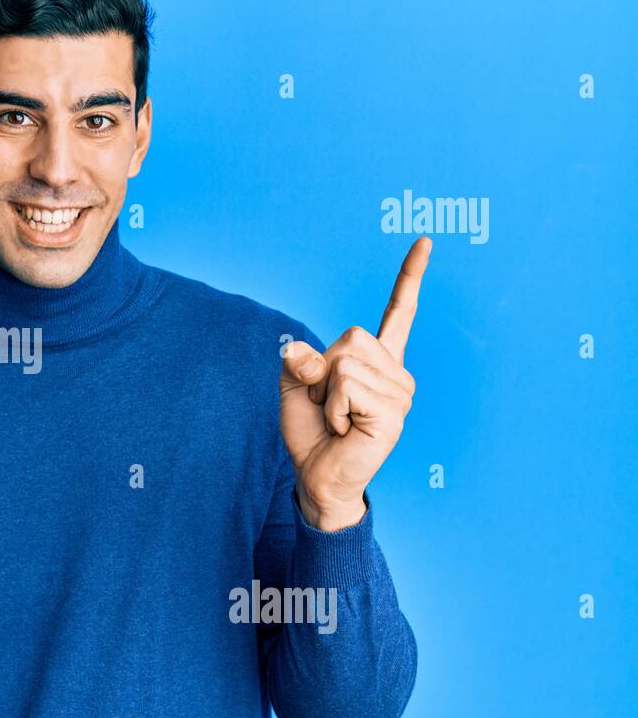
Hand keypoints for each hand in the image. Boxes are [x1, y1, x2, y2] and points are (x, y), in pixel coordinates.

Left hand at [279, 237, 430, 530]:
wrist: (316, 476)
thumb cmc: (311, 432)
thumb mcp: (293, 386)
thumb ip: (297, 360)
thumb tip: (306, 355)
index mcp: (377, 360)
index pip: (399, 311)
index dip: (410, 277)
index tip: (425, 241)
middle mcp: (396, 372)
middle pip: (350, 337)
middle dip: (322, 370)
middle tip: (329, 405)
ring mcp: (400, 392)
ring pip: (344, 362)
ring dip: (325, 394)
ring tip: (338, 420)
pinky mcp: (394, 412)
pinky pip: (347, 387)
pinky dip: (332, 409)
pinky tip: (345, 429)